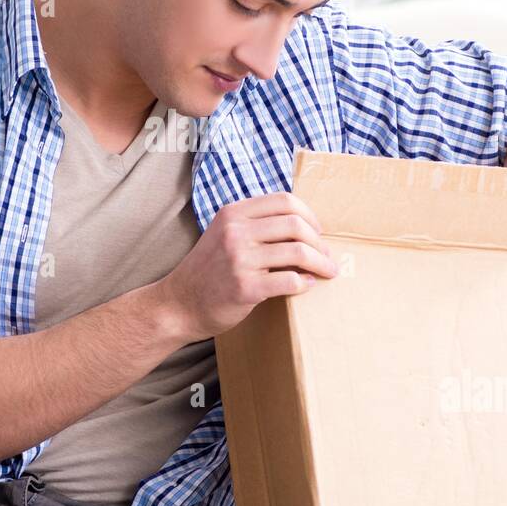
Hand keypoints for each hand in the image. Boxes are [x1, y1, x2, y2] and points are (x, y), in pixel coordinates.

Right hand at [156, 191, 338, 340]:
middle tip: (327, 255)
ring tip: (328, 271)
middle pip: (295, 224)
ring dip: (320, 263)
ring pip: (298, 252)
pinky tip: (307, 285)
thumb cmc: (207, 271)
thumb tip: (301, 226)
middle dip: (319, 241)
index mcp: (233, 214)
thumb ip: (252, 225)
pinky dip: (305, 283)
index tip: (317, 231)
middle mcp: (235, 232)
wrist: (178, 305)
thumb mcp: (223, 235)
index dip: (309, 214)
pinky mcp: (245, 288)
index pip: (284, 201)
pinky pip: (289, 281)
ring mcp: (239, 259)